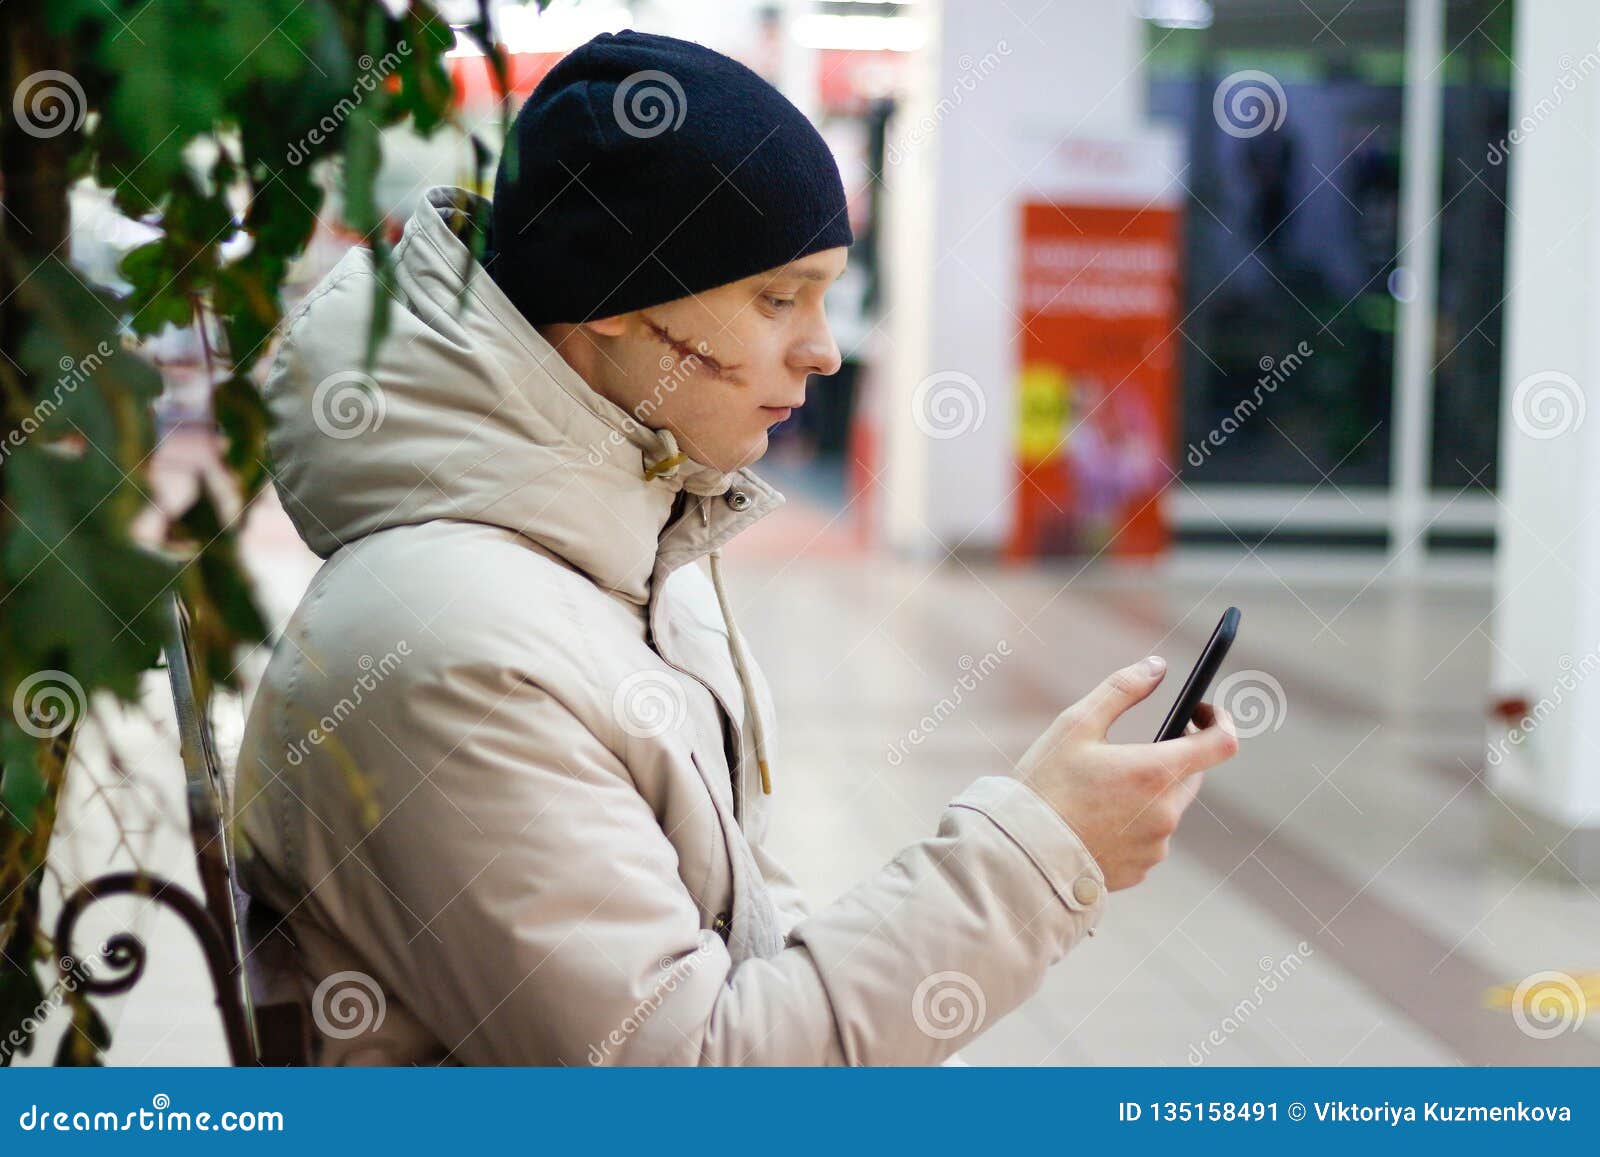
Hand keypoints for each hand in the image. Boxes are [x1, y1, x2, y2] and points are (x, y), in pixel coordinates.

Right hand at [1012, 656, 1238, 890]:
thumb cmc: (1045, 784)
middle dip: (1169, 758)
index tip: (1198, 712)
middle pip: (1190, 775)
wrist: (1020, 852)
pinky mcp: (1141, 870)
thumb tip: (1157, 666)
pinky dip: (1132, 825)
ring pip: (1167, 808)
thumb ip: (1121, 689)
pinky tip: (1094, 822)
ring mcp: (1155, 846)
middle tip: (1127, 752)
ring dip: (1148, 794)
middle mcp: (1166, 813)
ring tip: (1099, 792)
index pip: (1222, 743)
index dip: (1218, 721)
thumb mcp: (1076, 725)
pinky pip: (1149, 839)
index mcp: (1156, 772)